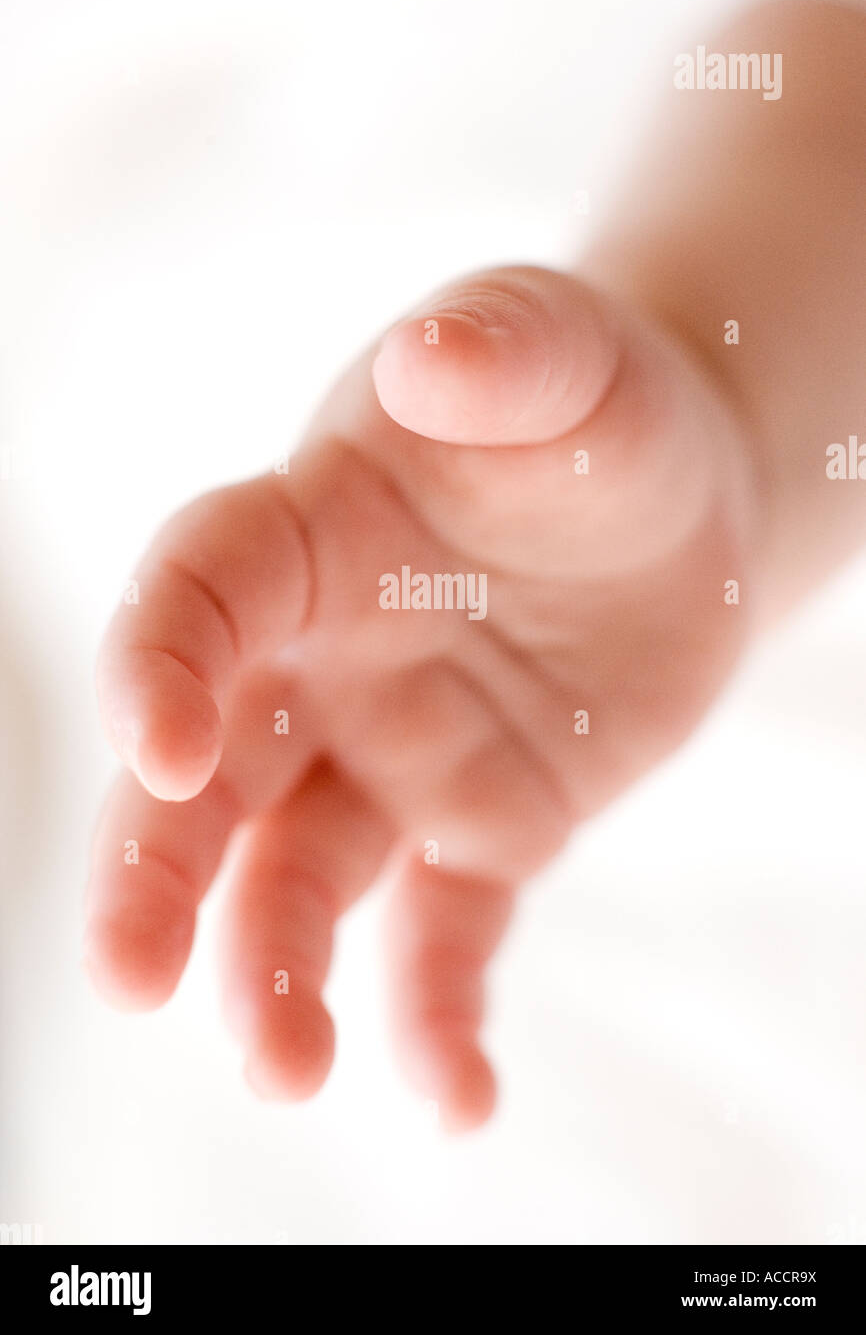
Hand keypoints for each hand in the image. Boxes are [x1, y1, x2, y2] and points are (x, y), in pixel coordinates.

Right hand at [87, 265, 755, 1128]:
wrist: (679, 499)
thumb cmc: (591, 408)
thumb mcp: (566, 354)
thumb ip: (504, 350)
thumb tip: (433, 364)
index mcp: (314, 537)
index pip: (200, 598)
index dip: (160, 665)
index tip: (166, 747)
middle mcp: (328, 663)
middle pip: (210, 782)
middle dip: (157, 875)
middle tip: (127, 979)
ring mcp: (400, 757)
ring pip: (301, 880)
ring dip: (275, 977)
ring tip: (291, 1070)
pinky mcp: (485, 830)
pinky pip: (444, 936)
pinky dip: (436, 1020)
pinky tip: (454, 1099)